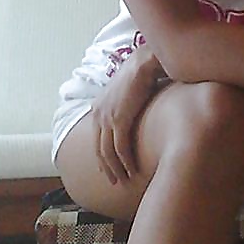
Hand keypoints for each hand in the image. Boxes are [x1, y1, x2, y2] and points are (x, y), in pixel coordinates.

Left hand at [91, 44, 166, 185]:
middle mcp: (98, 112)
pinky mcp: (119, 119)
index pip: (97, 138)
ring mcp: (107, 116)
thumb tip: (138, 117)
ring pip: (107, 152)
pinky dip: (126, 161)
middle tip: (115, 182)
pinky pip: (120, 147)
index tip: (109, 169)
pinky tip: (133, 170)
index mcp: (99, 106)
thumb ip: (129, 107)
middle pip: (99, 148)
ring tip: (124, 181)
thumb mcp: (130, 94)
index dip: (102, 156)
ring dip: (116, 169)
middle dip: (106, 168)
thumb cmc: (144, 74)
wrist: (145, 62)